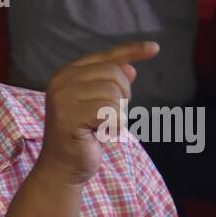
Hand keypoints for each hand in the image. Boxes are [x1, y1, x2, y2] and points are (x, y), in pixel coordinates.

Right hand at [39, 40, 158, 184]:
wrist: (61, 168)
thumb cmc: (80, 136)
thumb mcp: (98, 106)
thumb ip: (110, 84)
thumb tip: (130, 68)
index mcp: (65, 74)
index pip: (106, 57)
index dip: (131, 51)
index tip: (155, 48)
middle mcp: (61, 82)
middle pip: (113, 73)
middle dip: (122, 96)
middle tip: (108, 117)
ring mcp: (62, 98)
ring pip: (113, 93)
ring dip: (117, 114)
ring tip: (101, 127)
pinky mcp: (70, 116)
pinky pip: (111, 112)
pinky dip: (115, 126)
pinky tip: (101, 135)